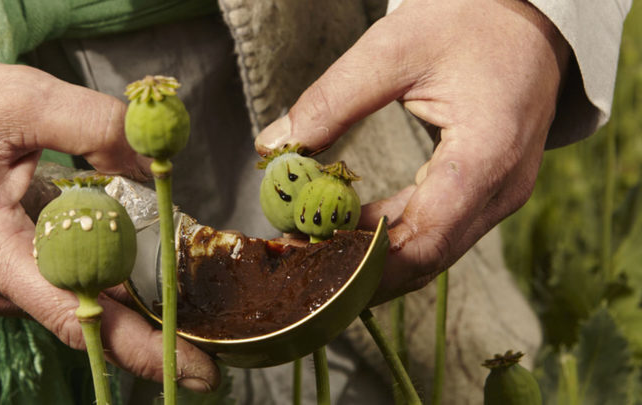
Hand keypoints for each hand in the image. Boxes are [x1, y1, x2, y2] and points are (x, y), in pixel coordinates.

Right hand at [0, 62, 217, 390]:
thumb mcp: (19, 99)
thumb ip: (95, 125)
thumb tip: (152, 165)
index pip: (79, 317)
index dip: (144, 348)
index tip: (198, 372)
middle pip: (86, 313)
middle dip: (149, 316)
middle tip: (209, 316)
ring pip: (70, 296)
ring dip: (120, 286)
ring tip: (170, 267)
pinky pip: (50, 282)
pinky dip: (89, 271)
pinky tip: (116, 246)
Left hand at [255, 0, 569, 302]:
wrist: (527, 16)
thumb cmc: (470, 21)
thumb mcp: (394, 48)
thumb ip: (332, 100)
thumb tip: (273, 147)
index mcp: (488, 156)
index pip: (423, 240)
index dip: (363, 262)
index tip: (309, 257)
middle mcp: (502, 190)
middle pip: (425, 257)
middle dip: (359, 267)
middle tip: (299, 258)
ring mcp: (498, 195)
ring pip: (430, 251)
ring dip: (371, 256)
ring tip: (313, 245)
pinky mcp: (487, 192)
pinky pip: (435, 229)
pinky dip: (390, 235)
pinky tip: (347, 228)